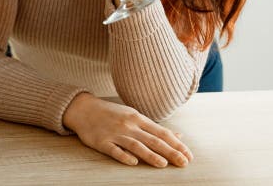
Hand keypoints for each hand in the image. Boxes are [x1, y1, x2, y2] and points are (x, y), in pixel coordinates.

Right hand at [63, 93, 191, 167]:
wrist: (83, 109)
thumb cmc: (111, 114)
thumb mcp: (134, 116)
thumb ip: (155, 128)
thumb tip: (178, 136)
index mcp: (138, 118)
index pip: (162, 132)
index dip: (176, 144)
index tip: (189, 155)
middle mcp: (128, 125)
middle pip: (152, 140)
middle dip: (170, 151)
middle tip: (184, 163)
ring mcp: (115, 133)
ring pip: (135, 145)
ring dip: (150, 155)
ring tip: (163, 164)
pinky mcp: (102, 142)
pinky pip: (114, 150)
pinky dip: (124, 156)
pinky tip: (133, 162)